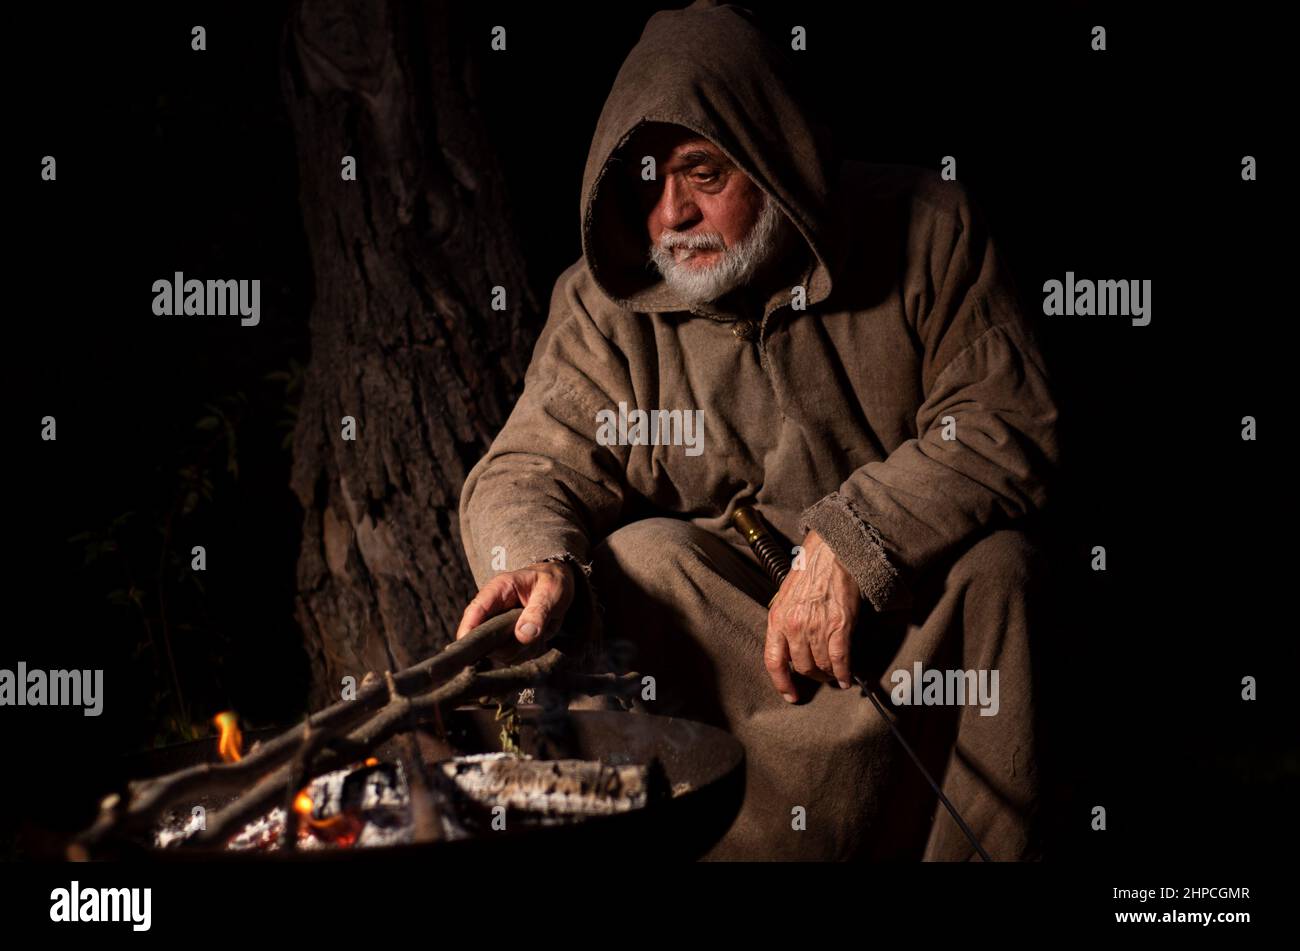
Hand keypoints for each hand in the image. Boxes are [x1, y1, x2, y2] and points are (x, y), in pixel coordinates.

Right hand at [455, 560, 575, 646]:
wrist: (560, 585)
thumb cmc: (552, 582)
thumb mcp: (550, 592)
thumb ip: (538, 612)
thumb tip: (523, 635)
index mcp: (497, 590)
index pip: (475, 612)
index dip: (468, 631)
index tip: (470, 650)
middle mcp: (493, 611)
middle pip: (486, 641)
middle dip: (512, 645)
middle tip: (537, 632)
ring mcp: (500, 628)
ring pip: (503, 653)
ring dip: (526, 648)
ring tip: (542, 629)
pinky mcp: (509, 641)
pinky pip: (517, 657)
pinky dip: (532, 651)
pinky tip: (541, 636)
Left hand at [764, 530, 860, 701]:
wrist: (831, 553)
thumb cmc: (809, 572)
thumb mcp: (785, 598)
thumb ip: (785, 624)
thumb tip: (791, 648)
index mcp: (777, 619)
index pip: (774, 661)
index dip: (782, 683)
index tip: (790, 694)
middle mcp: (794, 625)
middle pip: (802, 666)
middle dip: (813, 676)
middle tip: (821, 676)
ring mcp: (816, 627)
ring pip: (821, 665)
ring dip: (829, 674)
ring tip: (835, 674)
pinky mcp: (839, 626)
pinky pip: (840, 660)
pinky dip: (845, 673)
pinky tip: (847, 678)